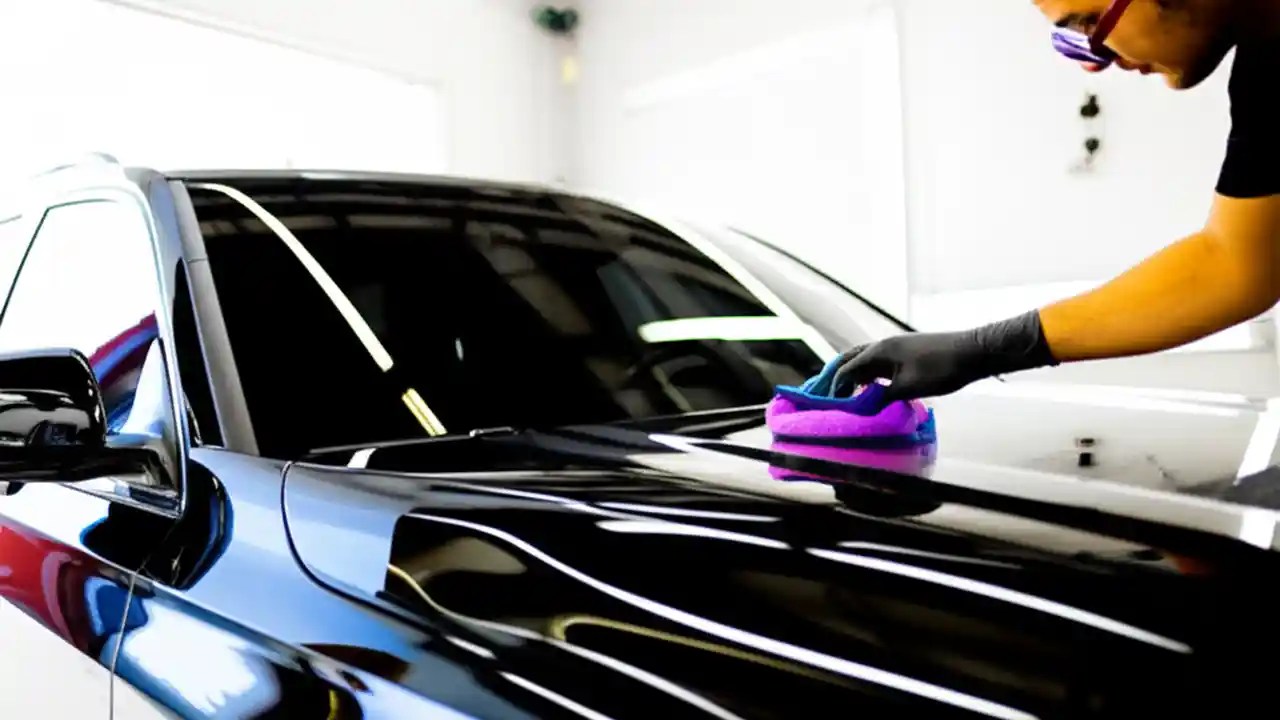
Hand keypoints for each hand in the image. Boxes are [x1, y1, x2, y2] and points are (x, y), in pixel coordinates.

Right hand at [834, 310, 1057, 401]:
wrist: (972, 353)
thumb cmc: (940, 370)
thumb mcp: (907, 388)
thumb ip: (881, 397)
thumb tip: (862, 407)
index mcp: (879, 352)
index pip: (846, 370)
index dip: (833, 388)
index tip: (825, 405)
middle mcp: (882, 346)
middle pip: (850, 360)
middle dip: (835, 377)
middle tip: (824, 394)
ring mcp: (895, 348)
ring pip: (864, 362)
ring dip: (851, 376)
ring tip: (842, 394)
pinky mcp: (906, 353)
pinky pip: (878, 364)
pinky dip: (867, 376)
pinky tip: (870, 389)